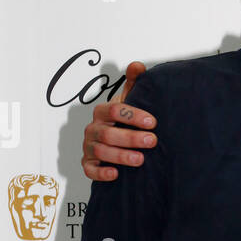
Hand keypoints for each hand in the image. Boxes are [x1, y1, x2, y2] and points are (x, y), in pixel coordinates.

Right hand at [82, 61, 156, 181]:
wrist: (112, 140)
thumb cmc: (122, 120)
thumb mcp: (129, 100)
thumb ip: (134, 83)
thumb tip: (137, 66)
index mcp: (102, 112)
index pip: (114, 110)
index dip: (133, 115)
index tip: (153, 122)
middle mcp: (93, 128)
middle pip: (108, 133)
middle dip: (130, 137)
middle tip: (152, 141)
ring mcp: (89, 147)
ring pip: (101, 151)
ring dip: (120, 155)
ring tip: (140, 160)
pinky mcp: (88, 164)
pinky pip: (89, 170)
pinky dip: (101, 173)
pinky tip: (115, 174)